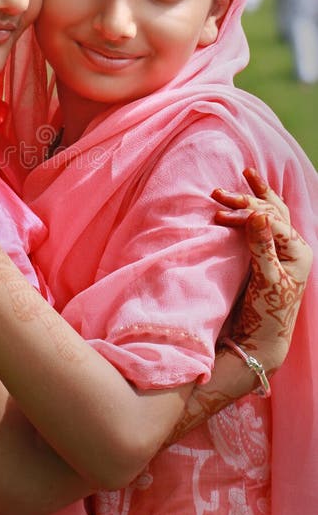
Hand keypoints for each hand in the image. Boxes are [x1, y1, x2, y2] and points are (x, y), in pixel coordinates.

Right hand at [212, 168, 312, 373]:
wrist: (261, 338)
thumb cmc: (266, 312)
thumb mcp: (265, 280)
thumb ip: (261, 246)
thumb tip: (257, 214)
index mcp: (297, 251)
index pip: (271, 221)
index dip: (245, 214)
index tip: (219, 215)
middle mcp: (292, 247)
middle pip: (270, 212)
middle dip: (245, 200)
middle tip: (217, 193)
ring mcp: (280, 250)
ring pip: (270, 213)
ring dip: (253, 196)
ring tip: (244, 176)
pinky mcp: (267, 255)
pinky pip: (263, 224)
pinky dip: (254, 208)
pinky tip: (250, 196)